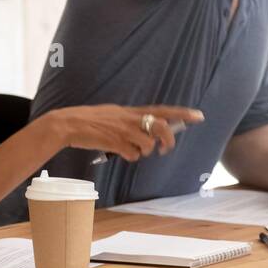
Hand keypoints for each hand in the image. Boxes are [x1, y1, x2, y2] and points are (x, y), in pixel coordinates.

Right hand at [45, 105, 203, 160]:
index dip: (182, 114)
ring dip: (143, 152)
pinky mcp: (114, 142)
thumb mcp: (115, 114)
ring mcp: (123, 131)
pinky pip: (132, 154)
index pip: (163, 110)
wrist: (68, 124)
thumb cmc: (91, 121)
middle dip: (168, 140)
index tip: (199, 116)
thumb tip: (148, 130)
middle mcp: (131, 119)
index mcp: (132, 111)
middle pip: (162, 128)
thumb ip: (132, 120)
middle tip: (165, 148)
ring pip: (148, 145)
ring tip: (132, 150)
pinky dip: (130, 157)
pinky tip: (121, 153)